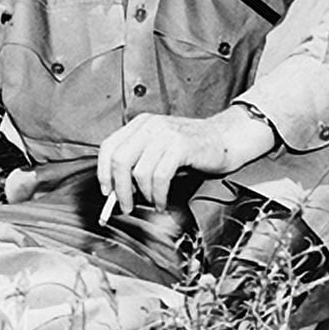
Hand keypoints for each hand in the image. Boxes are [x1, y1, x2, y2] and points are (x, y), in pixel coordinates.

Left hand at [97, 106, 275, 214]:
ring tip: (153, 202)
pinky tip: (162, 201)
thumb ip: (139, 160)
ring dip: (144, 195)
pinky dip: (158, 195)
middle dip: (120, 189)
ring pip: (139, 172)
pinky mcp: (180, 146)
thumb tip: (118, 188)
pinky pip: (160, 177)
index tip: (107, 191)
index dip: (103, 172)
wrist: (225, 139)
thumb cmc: (192, 148)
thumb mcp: (159, 148)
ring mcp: (165, 134)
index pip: (109, 146)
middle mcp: (150, 125)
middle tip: (126, 205)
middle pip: (119, 160)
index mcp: (141, 124)